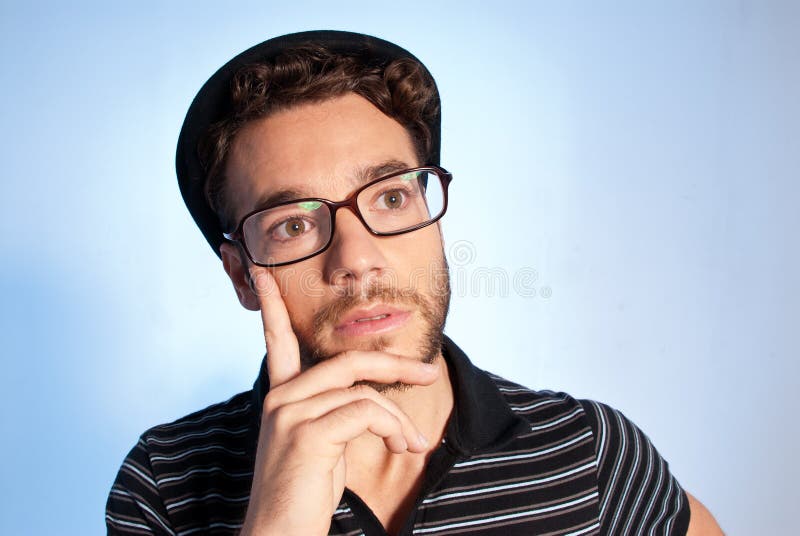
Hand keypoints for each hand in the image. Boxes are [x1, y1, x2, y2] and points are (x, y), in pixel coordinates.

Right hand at [239, 268, 437, 535]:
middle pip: (349, 360)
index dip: (271, 303)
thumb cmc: (303, 494)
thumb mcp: (321, 444)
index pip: (276, 339)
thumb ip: (337, 412)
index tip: (262, 270)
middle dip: (396, 365)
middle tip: (431, 372)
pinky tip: (403, 447)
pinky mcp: (307, 433)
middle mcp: (280, 398)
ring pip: (363, 388)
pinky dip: (393, 427)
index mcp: (281, 396)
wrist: (279, 535)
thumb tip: (377, 400)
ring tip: (414, 443)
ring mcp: (289, 412)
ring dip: (399, 416)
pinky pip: (365, 411)